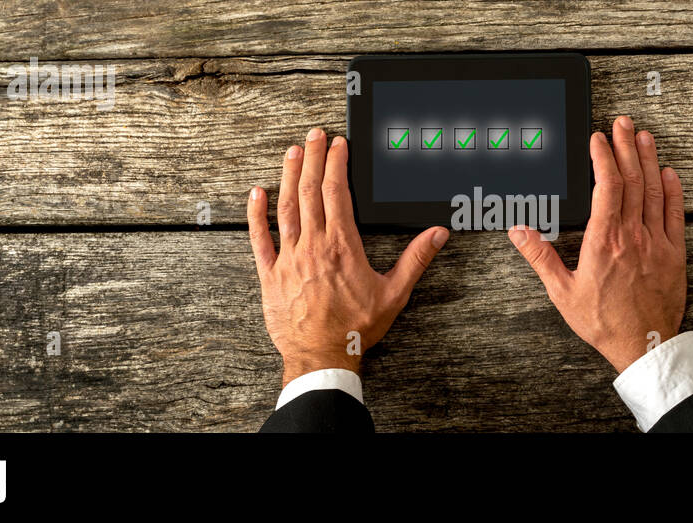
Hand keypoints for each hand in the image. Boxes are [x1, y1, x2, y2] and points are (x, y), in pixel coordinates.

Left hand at [248, 128, 449, 386]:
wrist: (322, 356)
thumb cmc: (355, 328)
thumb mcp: (394, 294)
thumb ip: (415, 260)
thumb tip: (437, 235)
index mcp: (342, 246)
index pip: (338, 193)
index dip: (337, 164)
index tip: (339, 145)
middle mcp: (313, 246)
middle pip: (311, 191)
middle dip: (313, 159)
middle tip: (315, 135)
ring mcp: (289, 258)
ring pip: (286, 207)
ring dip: (289, 176)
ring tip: (292, 152)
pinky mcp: (271, 274)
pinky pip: (260, 238)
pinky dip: (256, 214)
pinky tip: (256, 193)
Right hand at [509, 116, 685, 372]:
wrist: (642, 345)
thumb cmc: (604, 322)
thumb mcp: (562, 292)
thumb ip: (540, 257)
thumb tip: (520, 231)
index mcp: (604, 242)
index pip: (605, 187)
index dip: (603, 158)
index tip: (598, 139)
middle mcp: (632, 237)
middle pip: (630, 180)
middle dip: (625, 147)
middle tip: (622, 124)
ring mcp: (656, 243)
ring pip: (653, 191)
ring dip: (648, 160)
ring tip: (643, 137)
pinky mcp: (674, 254)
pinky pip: (675, 215)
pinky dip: (672, 191)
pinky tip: (668, 173)